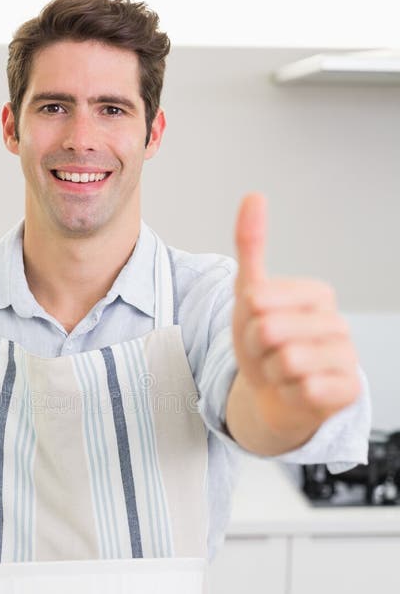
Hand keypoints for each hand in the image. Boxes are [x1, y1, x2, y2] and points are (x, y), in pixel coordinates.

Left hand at [231, 193, 360, 440]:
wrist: (271, 397)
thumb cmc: (263, 346)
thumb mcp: (249, 295)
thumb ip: (251, 246)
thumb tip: (253, 196)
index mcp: (317, 294)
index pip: (258, 300)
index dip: (245, 320)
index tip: (258, 328)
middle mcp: (337, 323)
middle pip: (269, 330)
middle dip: (255, 349)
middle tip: (267, 355)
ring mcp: (346, 358)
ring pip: (285, 361)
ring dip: (271, 374)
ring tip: (280, 372)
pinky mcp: (347, 391)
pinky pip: (304, 389)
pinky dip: (289, 394)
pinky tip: (296, 392)